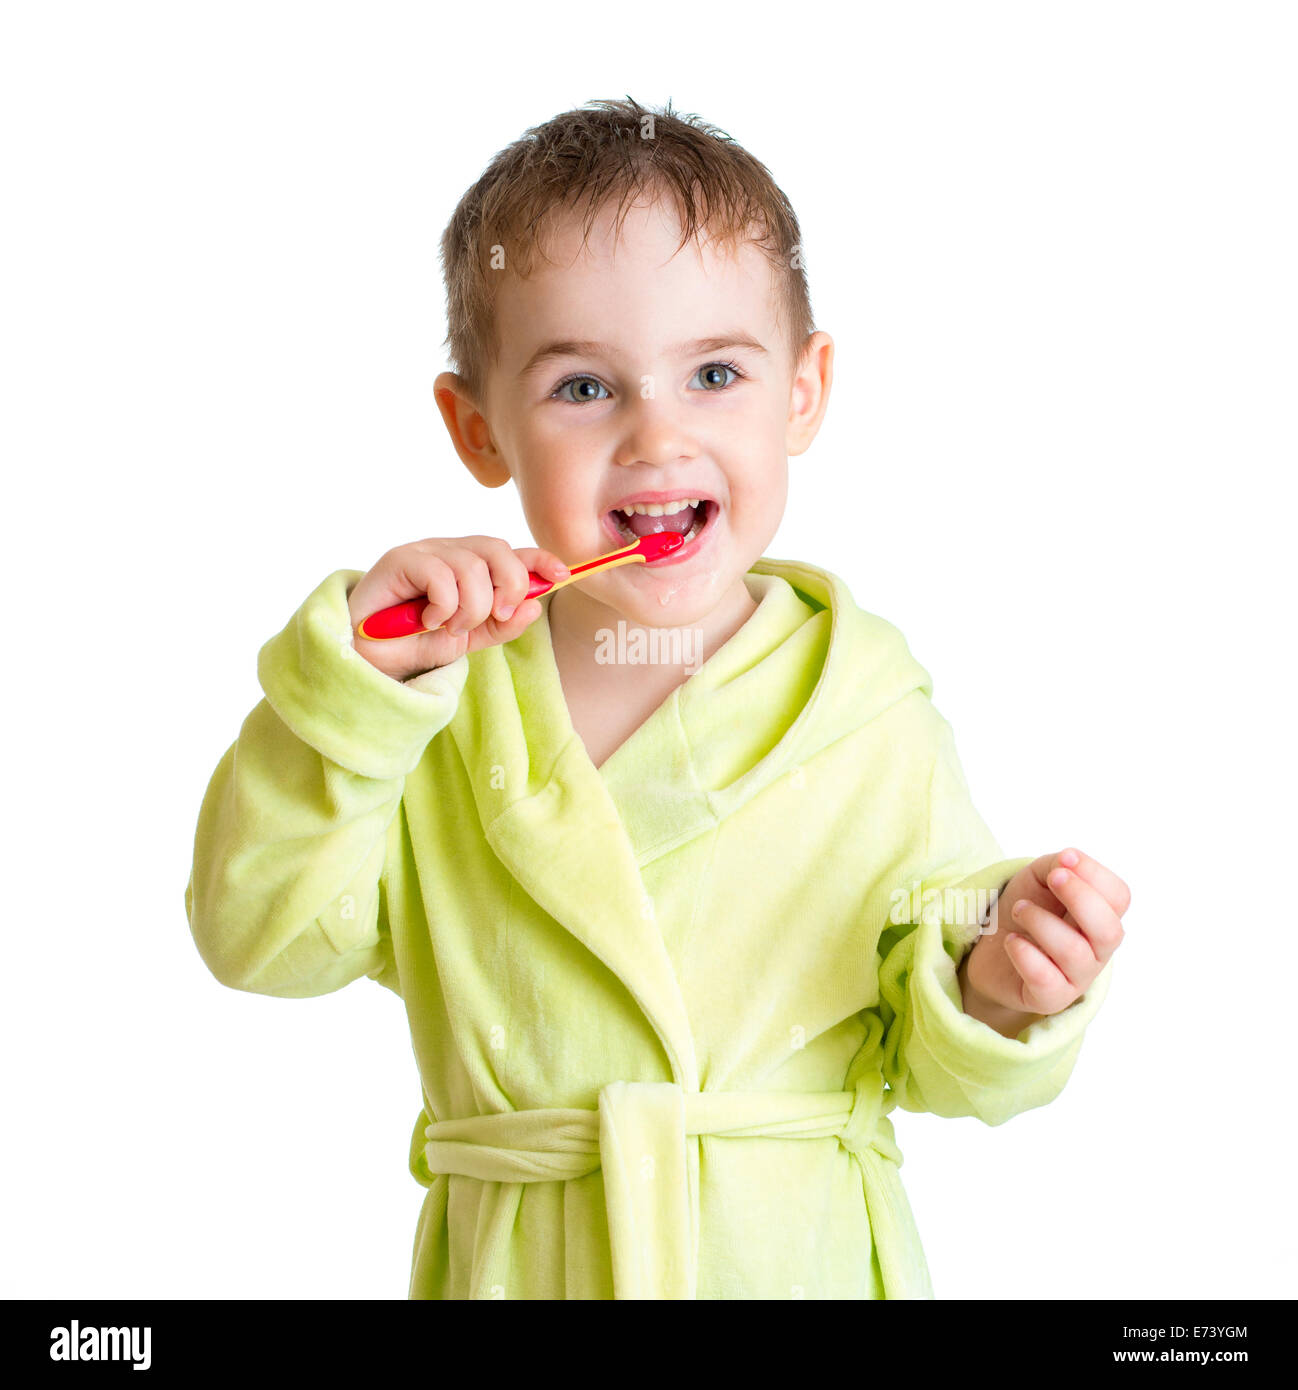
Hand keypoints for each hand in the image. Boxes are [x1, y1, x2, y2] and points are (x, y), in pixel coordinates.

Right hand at [346, 536, 569, 681]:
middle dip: (508, 586)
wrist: (372, 659)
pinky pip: (442, 575)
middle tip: (496, 616)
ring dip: (471, 608)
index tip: (563, 575)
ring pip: (472, 566)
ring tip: (450, 627)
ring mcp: (424, 552)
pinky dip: (443, 606)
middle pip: (498, 549)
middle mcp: (449, 551)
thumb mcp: (470, 638)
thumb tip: (534, 604)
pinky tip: (426, 620)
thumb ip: (502, 623)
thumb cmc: (415, 642)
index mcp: (469, 565)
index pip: (512, 552)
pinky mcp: (400, 559)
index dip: (539, 559)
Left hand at [961, 848, 1128, 1020]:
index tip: (1063, 860)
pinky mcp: (1049, 998)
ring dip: (1041, 921)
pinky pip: (1046, 980)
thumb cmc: (1026, 910)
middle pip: (1110, 931)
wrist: (989, 950)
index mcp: (1100, 917)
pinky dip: (1025, 954)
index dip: (1094, 874)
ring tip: (1019, 910)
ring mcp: (1075, 977)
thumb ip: (1057, 865)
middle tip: (1052, 879)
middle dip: (1080, 898)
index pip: (1119, 898)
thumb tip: (1070, 860)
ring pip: (1074, 952)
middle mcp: (1096, 950)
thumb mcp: (1039, 878)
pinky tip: (1012, 940)